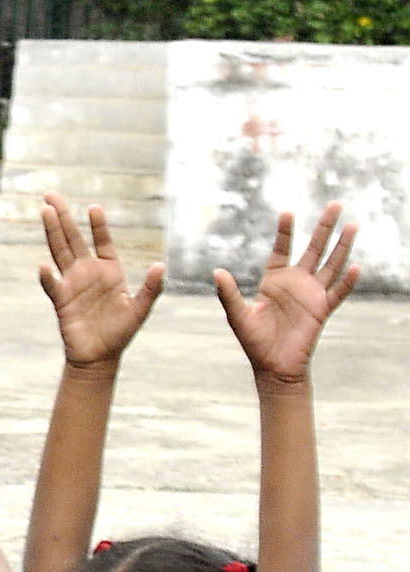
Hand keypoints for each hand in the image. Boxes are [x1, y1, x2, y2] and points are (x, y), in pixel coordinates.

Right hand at [37, 193, 163, 370]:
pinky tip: (43, 265)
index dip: (98, 225)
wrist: (99, 356)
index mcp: (109, 271)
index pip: (102, 242)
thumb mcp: (141, 310)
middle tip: (51, 194)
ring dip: (52, 232)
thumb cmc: (120, 332)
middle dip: (63, 216)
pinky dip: (48, 276)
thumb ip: (151, 288)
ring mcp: (72, 284)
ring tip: (44, 211)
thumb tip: (163, 266)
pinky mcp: (61, 300)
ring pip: (59, 251)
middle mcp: (88, 272)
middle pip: (73, 238)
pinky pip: (53, 285)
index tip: (94, 207)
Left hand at [215, 204, 358, 386]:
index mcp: (274, 280)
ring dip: (342, 246)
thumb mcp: (237, 315)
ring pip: (331, 265)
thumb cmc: (254, 341)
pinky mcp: (322, 310)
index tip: (288, 211)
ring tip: (353, 226)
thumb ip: (228, 294)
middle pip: (313, 249)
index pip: (281, 249)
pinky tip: (356, 266)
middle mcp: (296, 283)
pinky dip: (347, 281)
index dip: (285, 231)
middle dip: (324, 228)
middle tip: (335, 205)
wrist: (273, 366)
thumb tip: (217, 272)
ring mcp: (311, 295)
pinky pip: (338, 293)